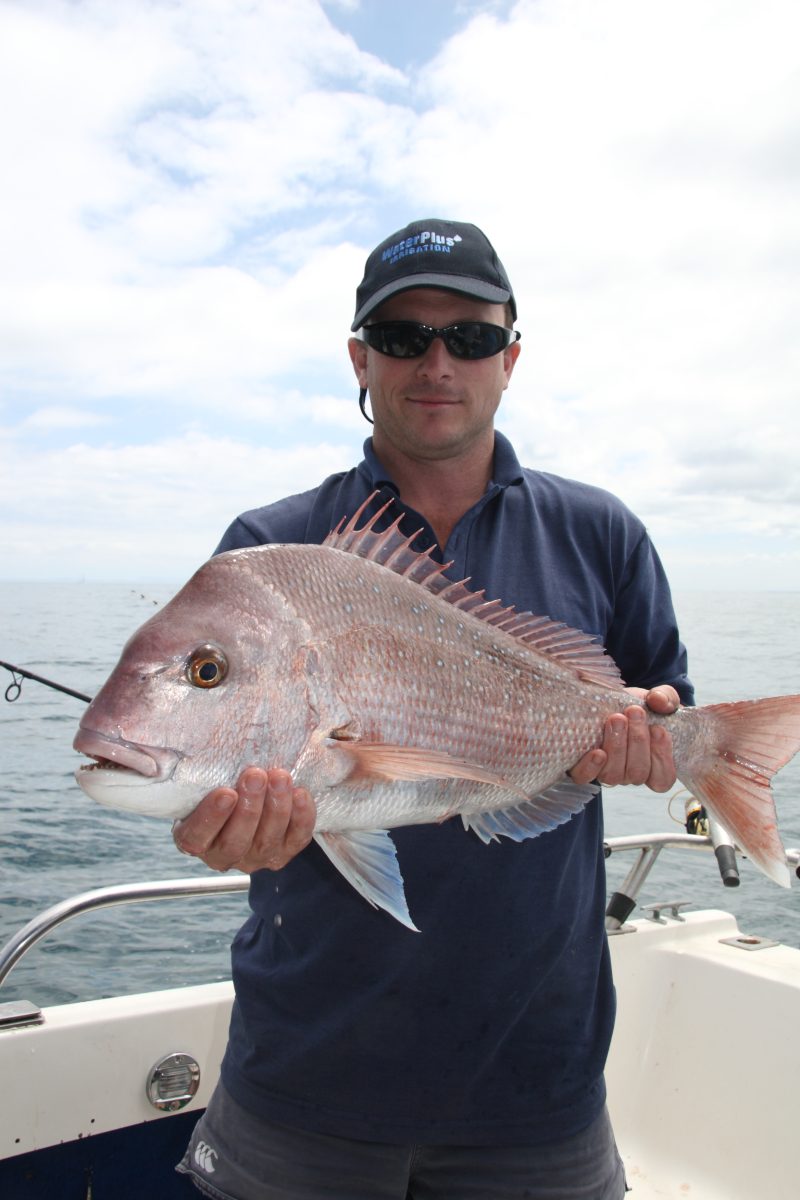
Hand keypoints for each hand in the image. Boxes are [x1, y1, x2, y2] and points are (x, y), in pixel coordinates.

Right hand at [172, 767, 315, 872]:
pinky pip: (295, 840)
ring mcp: (255, 857)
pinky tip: (300, 794)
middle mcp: (224, 855)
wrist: (250, 798)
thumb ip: (200, 769)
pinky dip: (301, 818)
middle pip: (236, 841)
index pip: (197, 837)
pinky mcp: (284, 853)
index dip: (212, 817)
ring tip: (279, 777)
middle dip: (249, 808)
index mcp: (195, 840)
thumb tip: (194, 723)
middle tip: (255, 775)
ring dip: (276, 808)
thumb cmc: (220, 784)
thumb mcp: (203, 780)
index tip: (225, 792)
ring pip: (266, 842)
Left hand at [570, 685, 679, 791]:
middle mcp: (631, 774)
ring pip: (614, 775)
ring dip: (617, 747)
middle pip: (638, 773)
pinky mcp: (585, 767)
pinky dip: (591, 767)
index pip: (663, 778)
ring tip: (617, 718)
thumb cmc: (637, 706)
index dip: (662, 757)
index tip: (658, 729)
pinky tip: (597, 752)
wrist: (607, 701)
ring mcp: (608, 772)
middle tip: (634, 711)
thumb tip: (659, 701)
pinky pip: (585, 777)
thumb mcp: (656, 698)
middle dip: (637, 741)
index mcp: (654, 765)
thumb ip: (666, 698)